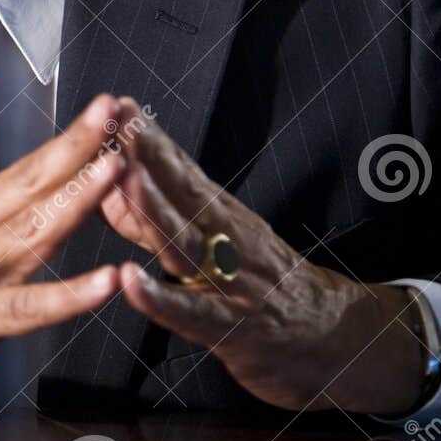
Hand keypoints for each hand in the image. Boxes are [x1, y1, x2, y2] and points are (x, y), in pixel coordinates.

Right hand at [0, 94, 126, 394]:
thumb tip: (20, 216)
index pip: (28, 169)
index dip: (68, 141)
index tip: (104, 113)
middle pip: (36, 183)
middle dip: (81, 146)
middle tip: (121, 114)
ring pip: (37, 230)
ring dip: (81, 198)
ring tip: (119, 170)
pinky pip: (30, 307)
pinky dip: (70, 295)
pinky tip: (105, 283)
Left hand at [99, 99, 426, 415]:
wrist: (329, 335)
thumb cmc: (263, 283)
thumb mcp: (217, 243)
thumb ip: (160, 221)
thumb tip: (111, 191)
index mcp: (220, 216)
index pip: (182, 170)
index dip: (151, 139)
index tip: (120, 105)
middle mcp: (227, 239)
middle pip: (185, 193)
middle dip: (149, 156)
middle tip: (119, 122)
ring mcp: (230, 280)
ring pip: (186, 242)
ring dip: (155, 210)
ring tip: (126, 181)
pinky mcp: (229, 326)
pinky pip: (190, 311)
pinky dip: (160, 297)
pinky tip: (131, 281)